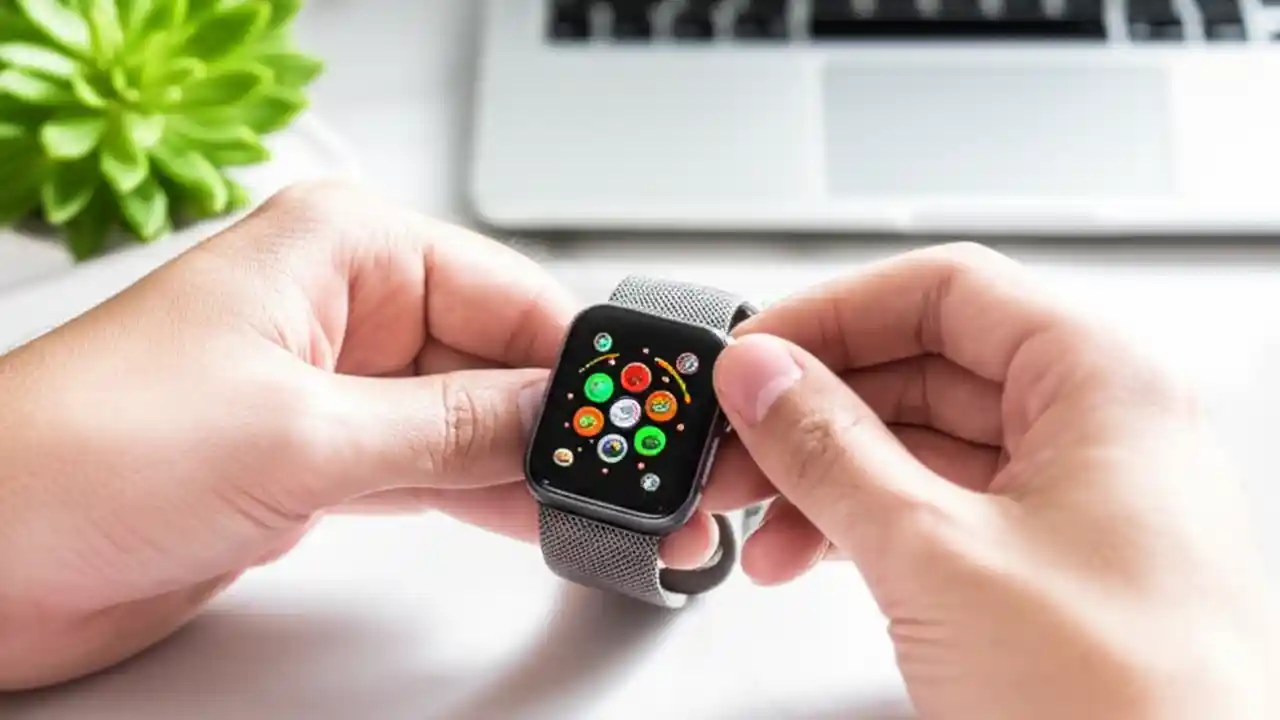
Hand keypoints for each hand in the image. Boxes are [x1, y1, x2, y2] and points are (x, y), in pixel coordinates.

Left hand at [0, 182, 718, 689]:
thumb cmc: (83, 451)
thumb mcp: (302, 434)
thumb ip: (449, 428)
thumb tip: (558, 417)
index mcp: (343, 251)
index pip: (509, 293)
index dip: (585, 358)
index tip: (646, 416)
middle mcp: (348, 309)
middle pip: (501, 358)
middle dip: (570, 422)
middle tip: (645, 477)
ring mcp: (339, 388)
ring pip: (474, 421)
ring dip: (536, 467)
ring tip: (614, 509)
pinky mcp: (324, 459)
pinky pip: (434, 469)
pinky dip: (485, 497)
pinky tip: (542, 519)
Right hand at [705, 244, 1276, 718]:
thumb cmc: (1127, 710)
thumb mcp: (938, 557)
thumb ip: (831, 451)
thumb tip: (762, 378)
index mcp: (1102, 386)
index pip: (946, 292)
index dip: (837, 314)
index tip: (757, 357)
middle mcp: (1095, 433)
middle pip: (923, 369)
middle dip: (811, 411)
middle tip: (734, 446)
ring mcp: (1071, 504)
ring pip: (918, 446)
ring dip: (822, 477)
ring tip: (753, 518)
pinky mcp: (1043, 570)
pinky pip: (933, 513)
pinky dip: (859, 527)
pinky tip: (803, 556)